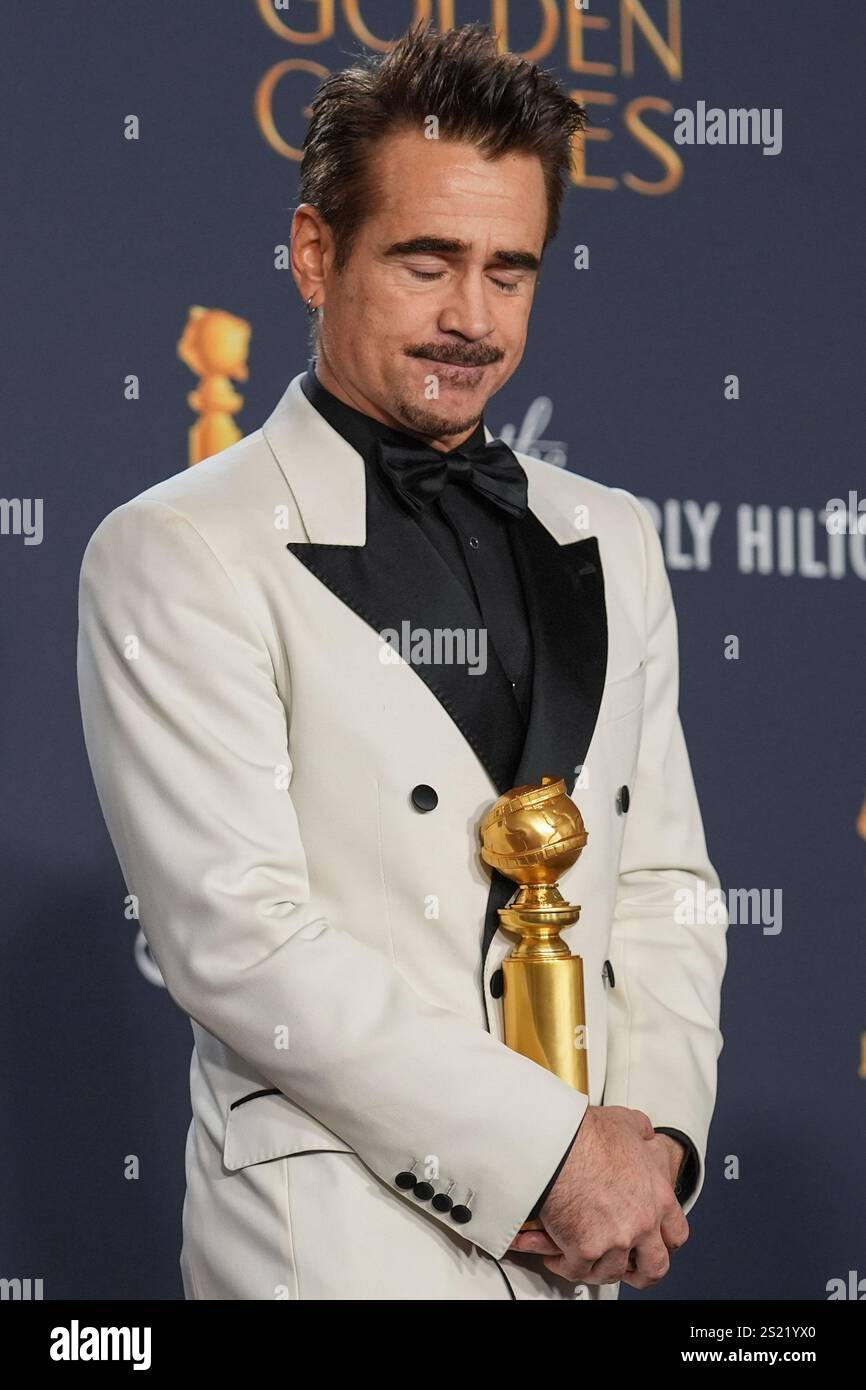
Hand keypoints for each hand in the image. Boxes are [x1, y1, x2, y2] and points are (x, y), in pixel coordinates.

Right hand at [509, 1105, 688, 1288]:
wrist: (558, 1144)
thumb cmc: (588, 1133)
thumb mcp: (628, 1123)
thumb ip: (641, 1133)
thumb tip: (643, 1133)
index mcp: (657, 1197)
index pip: (676, 1235)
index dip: (664, 1242)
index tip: (652, 1243)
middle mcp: (642, 1223)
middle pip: (654, 1267)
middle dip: (640, 1271)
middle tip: (627, 1268)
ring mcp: (615, 1240)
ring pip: (612, 1272)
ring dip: (597, 1266)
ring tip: (584, 1257)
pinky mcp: (584, 1249)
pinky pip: (576, 1271)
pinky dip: (565, 1266)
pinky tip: (557, 1256)